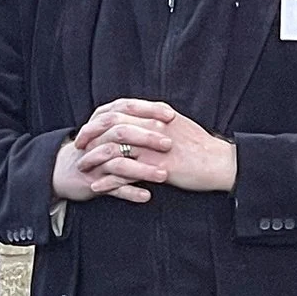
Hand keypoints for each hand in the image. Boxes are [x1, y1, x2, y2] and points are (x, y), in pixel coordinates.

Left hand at [51, 99, 237, 202]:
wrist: (219, 162)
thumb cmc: (201, 146)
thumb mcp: (179, 124)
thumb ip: (158, 118)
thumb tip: (144, 116)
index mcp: (156, 114)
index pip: (119, 109)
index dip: (100, 117)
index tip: (88, 126)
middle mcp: (151, 127)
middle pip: (111, 125)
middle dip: (90, 134)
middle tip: (78, 144)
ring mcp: (153, 148)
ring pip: (114, 149)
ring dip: (94, 159)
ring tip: (82, 167)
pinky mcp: (156, 168)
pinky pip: (125, 174)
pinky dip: (108, 180)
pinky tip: (97, 186)